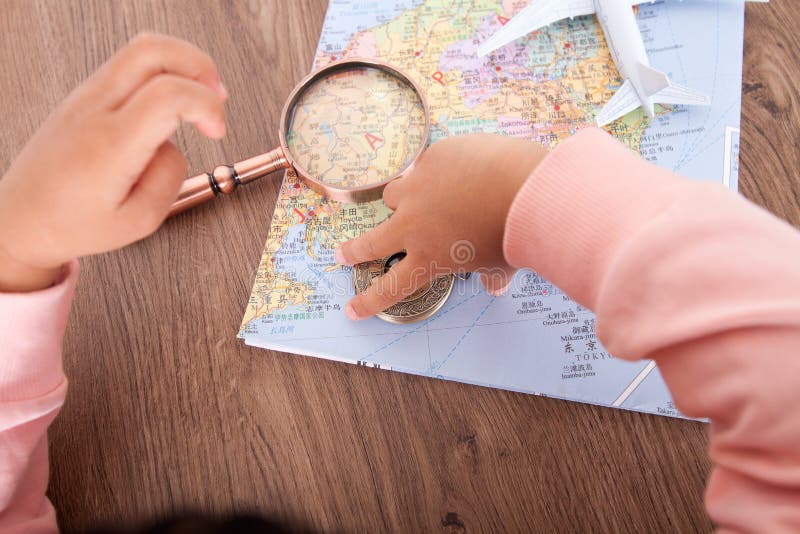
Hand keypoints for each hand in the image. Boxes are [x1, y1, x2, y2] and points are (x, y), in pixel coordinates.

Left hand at [0, 33, 226, 291]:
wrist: (22, 219)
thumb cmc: (74, 223)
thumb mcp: (139, 221)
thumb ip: (170, 177)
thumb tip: (177, 144)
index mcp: (110, 146)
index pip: (169, 95)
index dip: (207, 106)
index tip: (217, 131)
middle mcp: (95, 111)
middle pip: (153, 50)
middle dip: (199, 66)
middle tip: (217, 96)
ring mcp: (85, 97)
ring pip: (141, 50)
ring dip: (181, 66)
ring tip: (197, 100)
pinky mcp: (84, 95)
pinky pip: (129, 66)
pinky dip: (161, 75)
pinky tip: (169, 106)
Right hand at [335, 134, 547, 319]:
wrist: (526, 190)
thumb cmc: (515, 237)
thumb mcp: (501, 266)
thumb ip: (491, 277)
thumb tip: (496, 288)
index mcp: (429, 259)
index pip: (390, 288)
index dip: (368, 302)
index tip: (352, 309)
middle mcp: (414, 225)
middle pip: (372, 241)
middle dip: (354, 250)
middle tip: (342, 254)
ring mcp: (418, 188)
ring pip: (394, 195)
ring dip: (402, 200)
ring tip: (421, 197)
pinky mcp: (431, 158)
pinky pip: (427, 165)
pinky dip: (439, 171)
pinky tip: (461, 169)